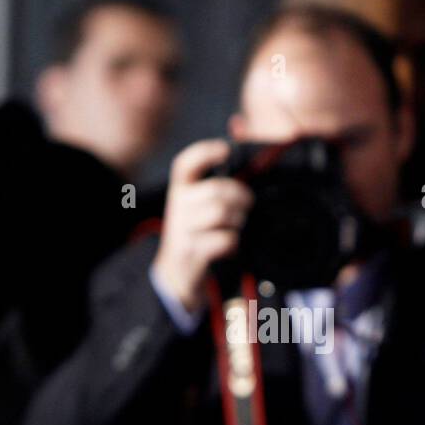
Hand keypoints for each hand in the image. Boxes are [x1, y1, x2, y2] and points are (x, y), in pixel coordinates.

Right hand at [151, 139, 252, 313]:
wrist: (176, 273)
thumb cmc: (196, 234)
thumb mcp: (196, 208)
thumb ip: (215, 190)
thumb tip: (248, 169)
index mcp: (179, 191)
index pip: (185, 164)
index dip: (205, 152)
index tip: (225, 151)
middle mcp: (177, 207)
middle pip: (216, 190)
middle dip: (240, 196)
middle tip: (247, 204)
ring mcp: (183, 230)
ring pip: (221, 213)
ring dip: (238, 219)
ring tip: (237, 226)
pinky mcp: (191, 251)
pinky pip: (225, 239)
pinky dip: (233, 242)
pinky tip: (230, 246)